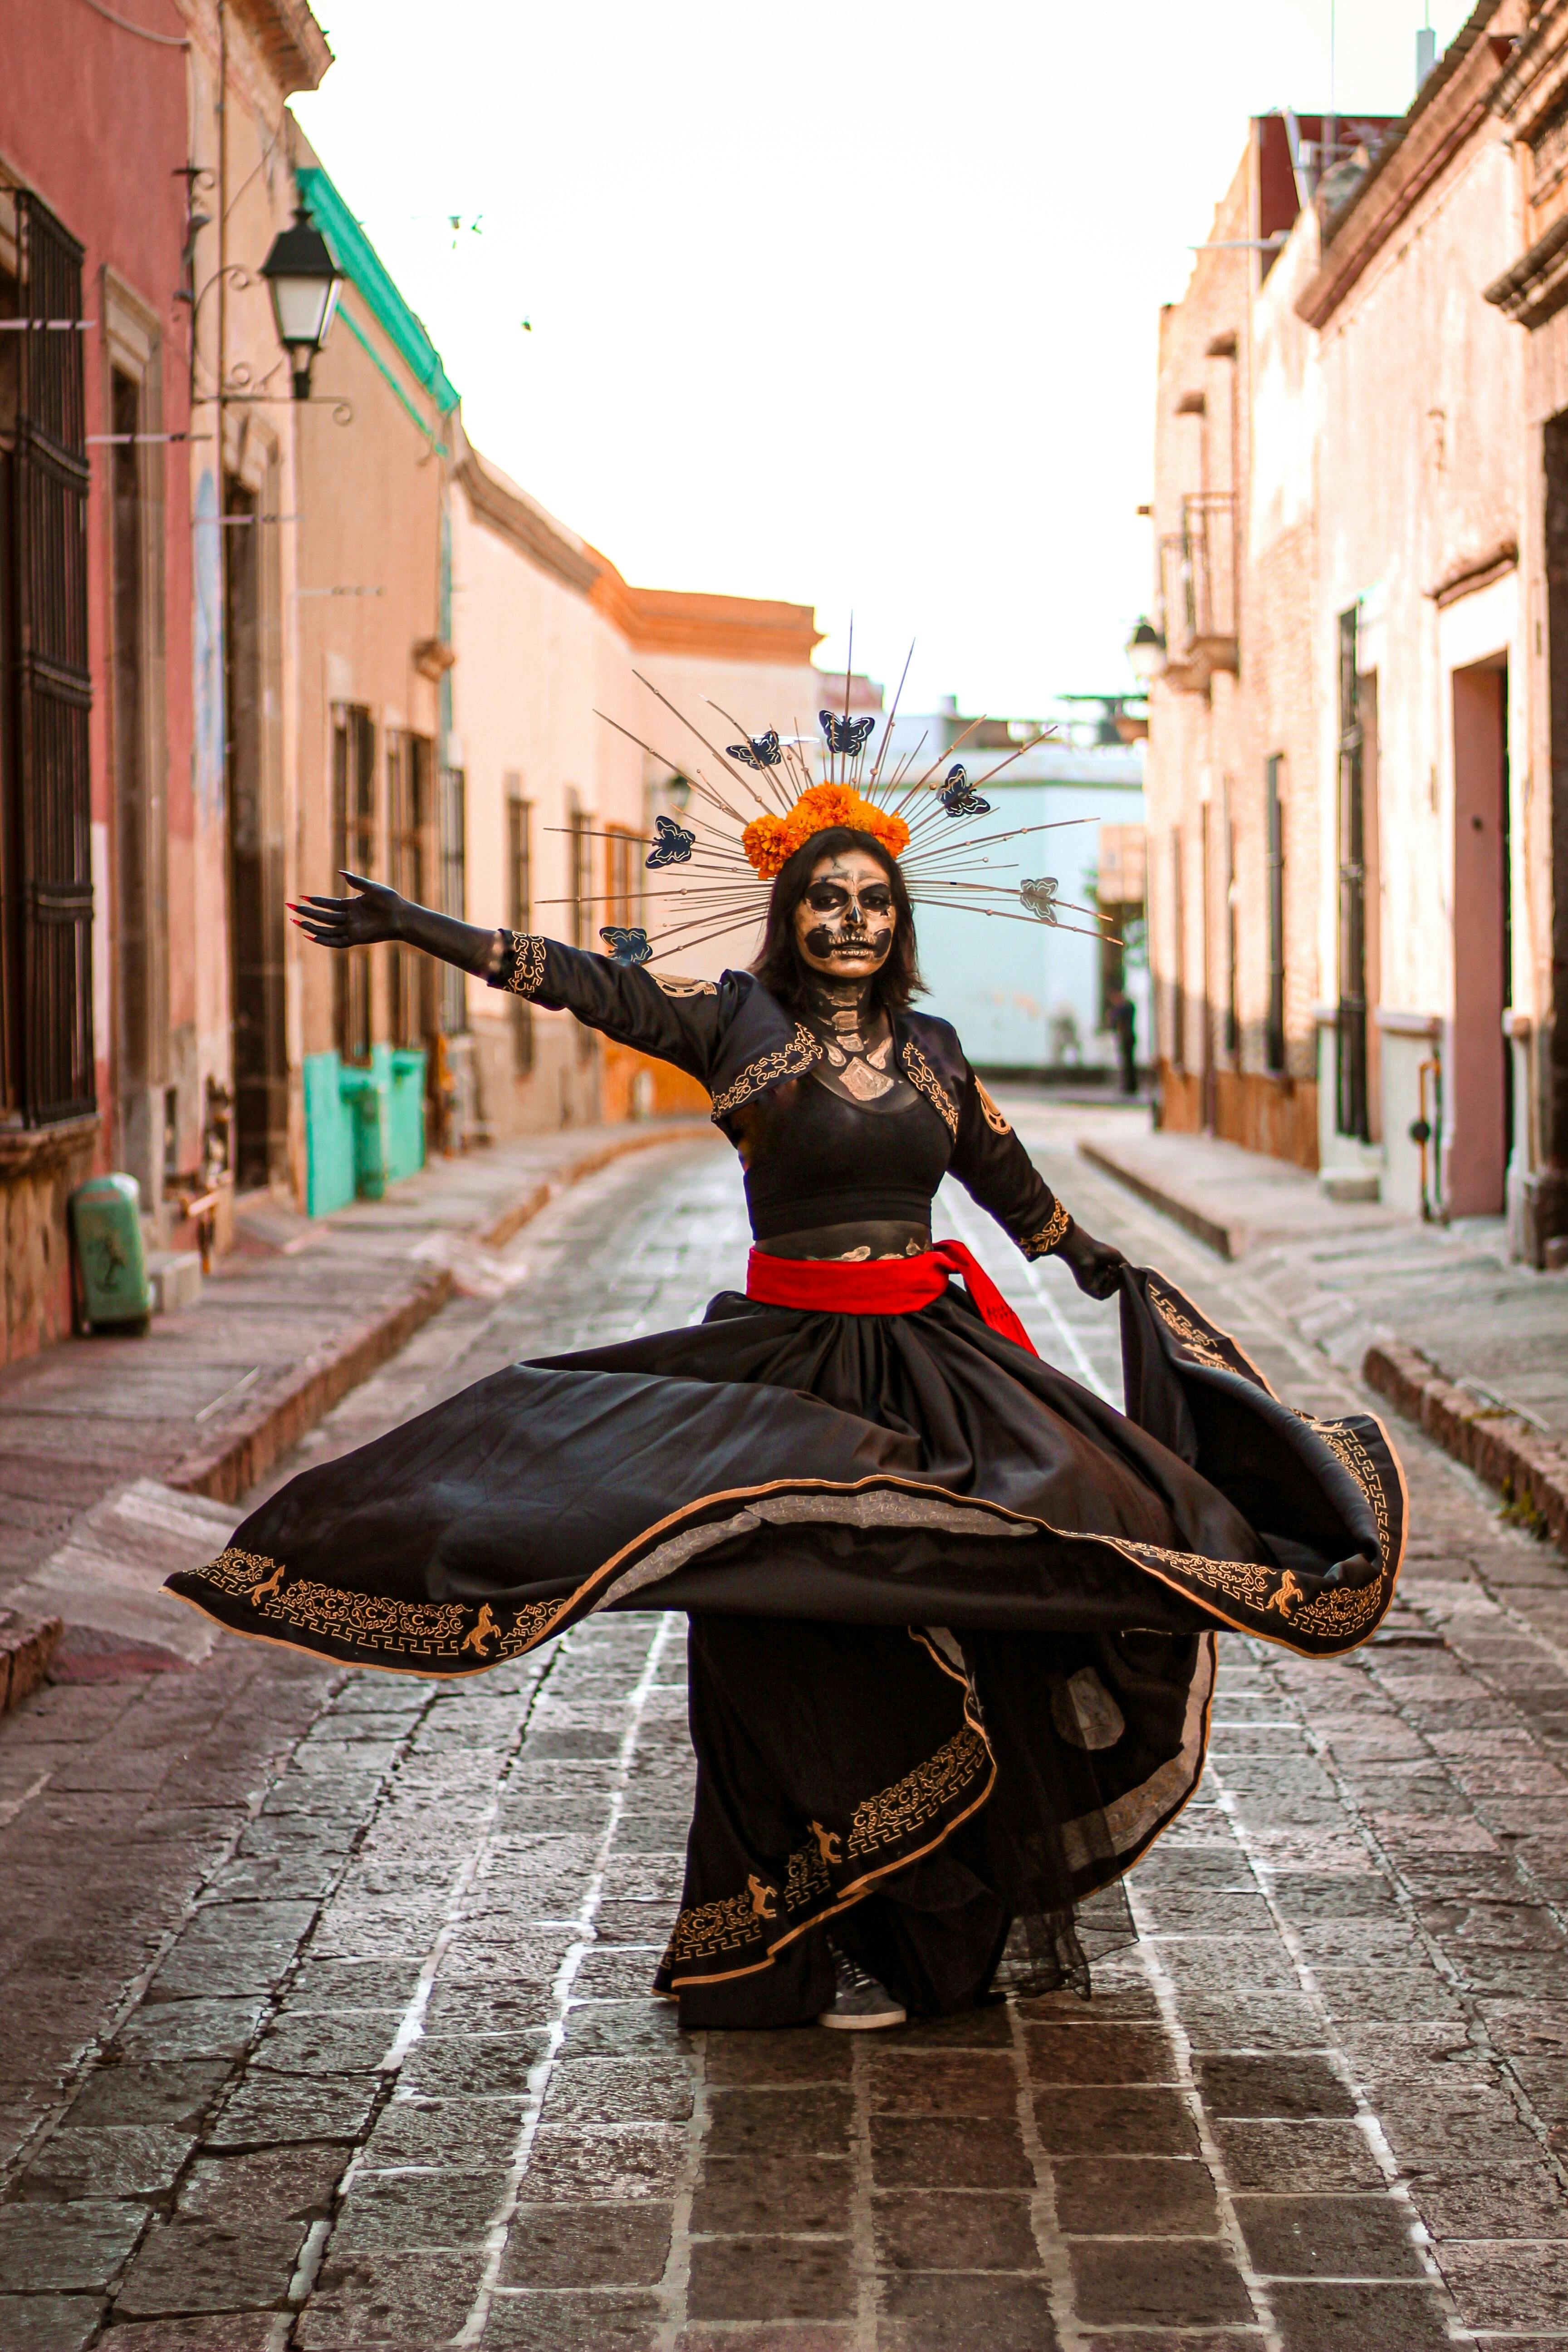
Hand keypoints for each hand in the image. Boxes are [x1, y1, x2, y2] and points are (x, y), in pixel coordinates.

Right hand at [289, 873, 407, 950]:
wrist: (402, 916)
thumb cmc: (391, 901)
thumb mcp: (371, 887)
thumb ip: (356, 881)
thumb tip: (340, 872)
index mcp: (353, 906)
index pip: (329, 905)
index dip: (316, 901)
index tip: (302, 897)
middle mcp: (350, 918)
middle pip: (324, 917)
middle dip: (307, 913)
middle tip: (290, 908)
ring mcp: (353, 929)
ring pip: (327, 929)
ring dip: (312, 925)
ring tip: (296, 921)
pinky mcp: (357, 938)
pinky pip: (337, 941)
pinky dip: (325, 940)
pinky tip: (311, 936)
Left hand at [1055, 1222, 1126, 1299]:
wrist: (1084, 1249)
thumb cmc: (1099, 1250)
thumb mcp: (1117, 1257)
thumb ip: (1125, 1268)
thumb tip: (1132, 1277)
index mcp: (1103, 1271)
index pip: (1116, 1280)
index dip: (1122, 1277)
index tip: (1123, 1268)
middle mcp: (1097, 1279)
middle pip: (1114, 1287)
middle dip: (1118, 1279)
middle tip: (1115, 1268)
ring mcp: (1093, 1284)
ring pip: (1108, 1292)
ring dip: (1113, 1283)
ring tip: (1110, 1269)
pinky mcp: (1088, 1289)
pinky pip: (1102, 1296)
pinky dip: (1107, 1287)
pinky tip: (1106, 1275)